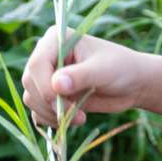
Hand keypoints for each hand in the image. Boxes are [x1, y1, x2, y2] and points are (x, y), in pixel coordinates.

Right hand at [21, 27, 151, 128]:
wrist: (132, 84)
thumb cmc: (121, 68)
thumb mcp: (103, 70)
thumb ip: (80, 76)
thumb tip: (56, 84)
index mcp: (56, 40)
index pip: (36, 63)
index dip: (44, 86)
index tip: (62, 102)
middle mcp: (47, 56)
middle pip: (29, 82)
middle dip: (48, 102)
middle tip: (74, 112)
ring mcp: (48, 77)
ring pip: (31, 98)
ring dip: (51, 113)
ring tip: (78, 117)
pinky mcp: (52, 96)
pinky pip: (38, 112)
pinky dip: (51, 120)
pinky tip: (73, 120)